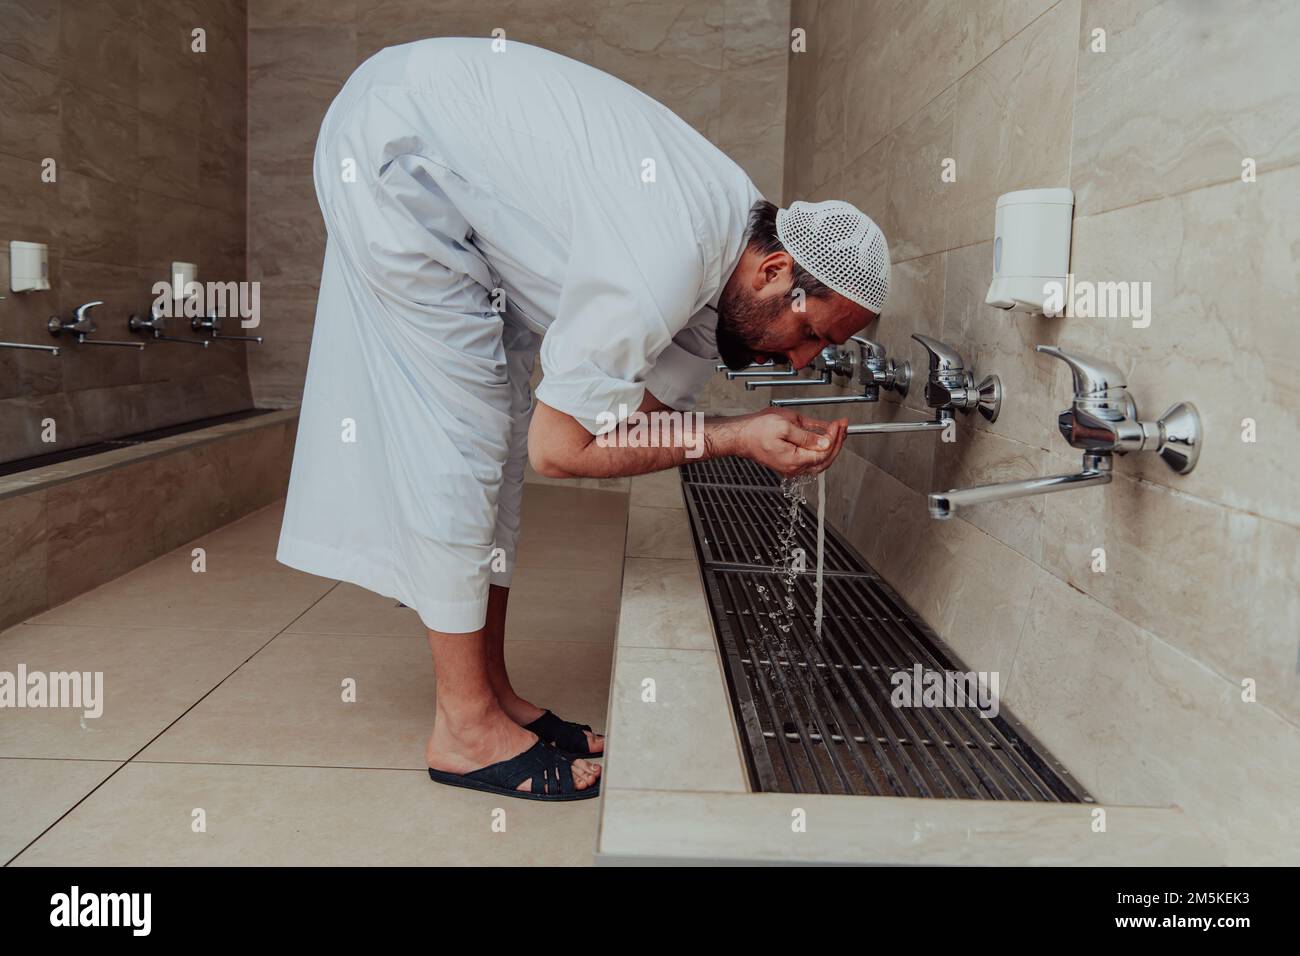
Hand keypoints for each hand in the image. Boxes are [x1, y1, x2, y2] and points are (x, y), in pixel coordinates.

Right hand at [734, 408, 848, 477]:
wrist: (740, 436)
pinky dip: (820, 446)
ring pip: (819, 459)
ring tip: (838, 429)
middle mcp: (794, 468)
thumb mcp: (785, 427)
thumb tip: (826, 442)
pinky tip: (825, 434)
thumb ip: (808, 436)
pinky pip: (810, 457)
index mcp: (794, 461)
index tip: (838, 424)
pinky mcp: (789, 461)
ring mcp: (792, 466)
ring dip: (831, 444)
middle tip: (843, 426)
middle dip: (837, 441)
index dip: (834, 437)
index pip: (824, 452)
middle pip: (825, 459)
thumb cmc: (756, 430)